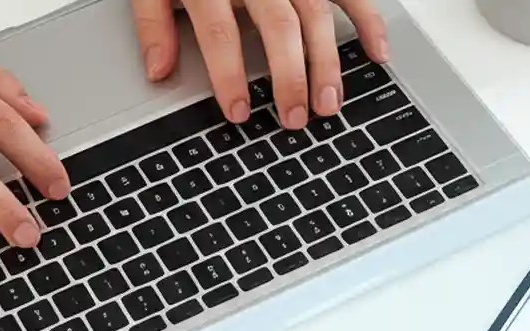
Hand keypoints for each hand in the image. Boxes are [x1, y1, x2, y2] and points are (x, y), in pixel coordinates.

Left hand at [131, 0, 387, 129]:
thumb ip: (153, 22)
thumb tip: (158, 71)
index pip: (220, 31)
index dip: (229, 74)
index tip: (238, 112)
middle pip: (278, 26)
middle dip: (289, 76)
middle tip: (294, 118)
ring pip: (315, 14)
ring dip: (326, 61)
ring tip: (328, 104)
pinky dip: (368, 20)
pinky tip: (376, 53)